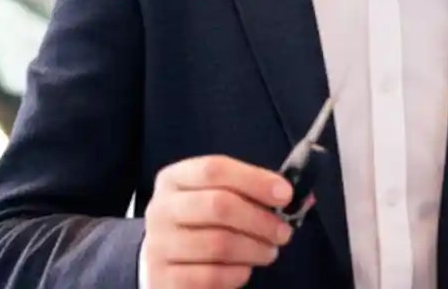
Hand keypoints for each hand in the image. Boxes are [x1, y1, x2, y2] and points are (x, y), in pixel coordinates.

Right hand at [144, 155, 295, 288]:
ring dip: (255, 249)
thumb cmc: (198, 224)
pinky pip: (213, 276)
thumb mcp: (212, 197)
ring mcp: (159, 246)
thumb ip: (245, 191)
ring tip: (269, 250)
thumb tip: (288, 194)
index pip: (214, 169)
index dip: (255, 180)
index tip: (284, 193)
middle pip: (218, 205)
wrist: (163, 261)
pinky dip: (238, 273)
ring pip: (220, 244)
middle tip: (283, 230)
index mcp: (173, 179)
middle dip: (261, 219)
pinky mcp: (166, 279)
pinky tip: (244, 268)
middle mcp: (161, 209)